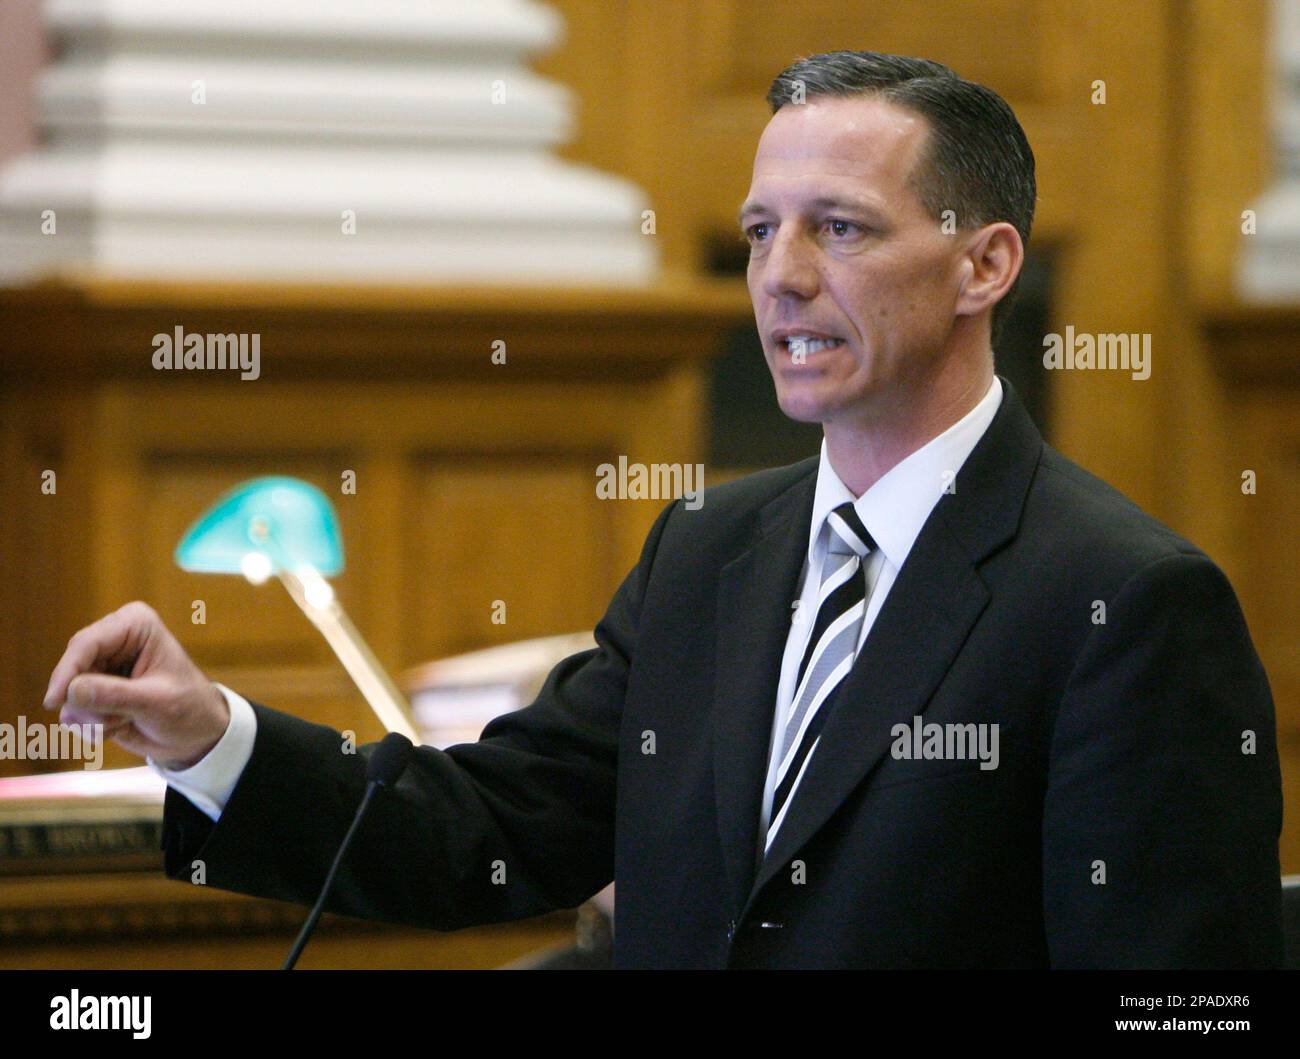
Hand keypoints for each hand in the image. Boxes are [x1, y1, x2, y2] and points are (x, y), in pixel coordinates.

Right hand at [44, 601, 229, 769]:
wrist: (197, 735)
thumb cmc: (189, 709)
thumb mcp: (156, 702)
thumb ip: (114, 695)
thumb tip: (72, 690)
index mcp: (134, 624)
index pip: (85, 643)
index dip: (66, 672)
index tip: (54, 701)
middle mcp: (113, 639)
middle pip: (71, 670)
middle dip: (91, 703)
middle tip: (121, 718)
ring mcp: (101, 665)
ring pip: (69, 695)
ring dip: (94, 718)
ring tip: (128, 719)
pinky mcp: (94, 690)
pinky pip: (72, 712)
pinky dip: (93, 727)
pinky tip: (121, 725)